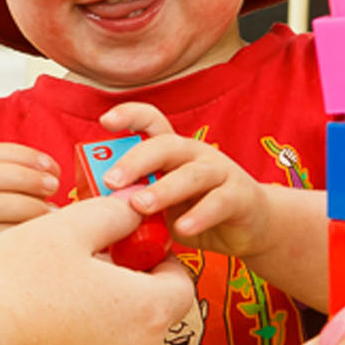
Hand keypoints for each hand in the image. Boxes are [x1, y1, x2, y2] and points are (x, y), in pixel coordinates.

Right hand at [0, 195, 194, 344]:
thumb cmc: (13, 285)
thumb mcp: (63, 230)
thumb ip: (111, 215)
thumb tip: (134, 210)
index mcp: (147, 311)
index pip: (181, 283)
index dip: (158, 261)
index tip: (128, 250)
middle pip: (148, 319)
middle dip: (123, 295)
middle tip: (79, 275)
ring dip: (96, 329)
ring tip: (48, 309)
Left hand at [98, 103, 273, 258]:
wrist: (251, 227)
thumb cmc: (196, 211)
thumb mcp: (162, 205)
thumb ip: (135, 200)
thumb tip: (92, 211)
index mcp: (172, 150)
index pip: (152, 121)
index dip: (130, 115)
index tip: (106, 121)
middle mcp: (195, 154)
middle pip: (165, 146)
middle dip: (135, 161)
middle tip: (111, 181)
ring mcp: (220, 172)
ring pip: (191, 174)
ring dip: (163, 189)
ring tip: (140, 205)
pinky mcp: (240, 196)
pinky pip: (219, 202)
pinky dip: (200, 215)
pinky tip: (182, 229)